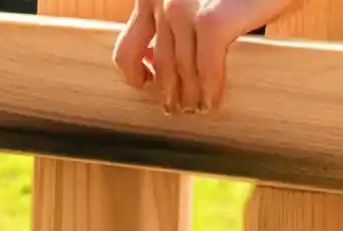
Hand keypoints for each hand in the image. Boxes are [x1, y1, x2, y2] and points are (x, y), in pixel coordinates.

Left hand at [112, 0, 297, 113]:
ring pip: (181, 70)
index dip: (134, 74)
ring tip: (198, 110)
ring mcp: (182, 8)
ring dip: (190, 96)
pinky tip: (216, 103)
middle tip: (178, 109)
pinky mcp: (211, 21)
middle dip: (168, 91)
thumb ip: (173, 22)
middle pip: (158, 64)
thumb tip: (156, 64)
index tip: (148, 86)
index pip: (126, 48)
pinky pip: (207, 68)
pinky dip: (212, 88)